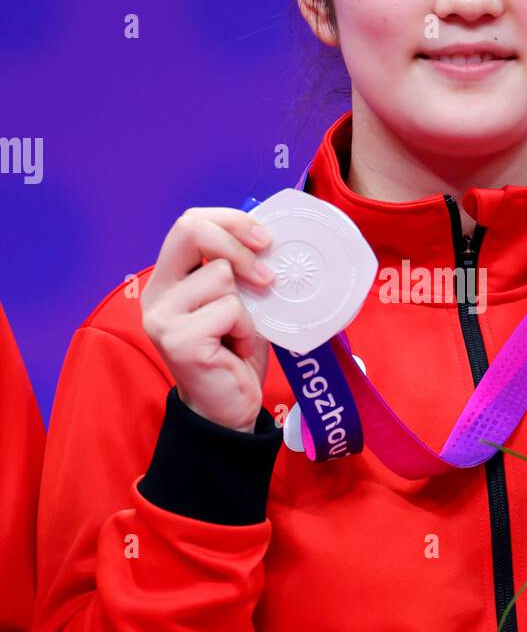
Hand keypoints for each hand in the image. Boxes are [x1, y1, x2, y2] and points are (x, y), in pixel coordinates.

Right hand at [141, 207, 274, 432]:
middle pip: (192, 231)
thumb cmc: (233, 354)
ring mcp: (163, 318)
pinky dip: (246, 330)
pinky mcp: (179, 340)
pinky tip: (235, 350)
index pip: (188, 224)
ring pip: (221, 276)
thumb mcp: (236, 302)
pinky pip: (230, 310)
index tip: (263, 239)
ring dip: (246, 307)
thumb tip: (264, 238)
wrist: (228, 409)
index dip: (229, 222)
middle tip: (266, 276)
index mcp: (167, 280)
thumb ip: (237, 271)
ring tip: (238, 335)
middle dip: (238, 246)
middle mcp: (156, 295)